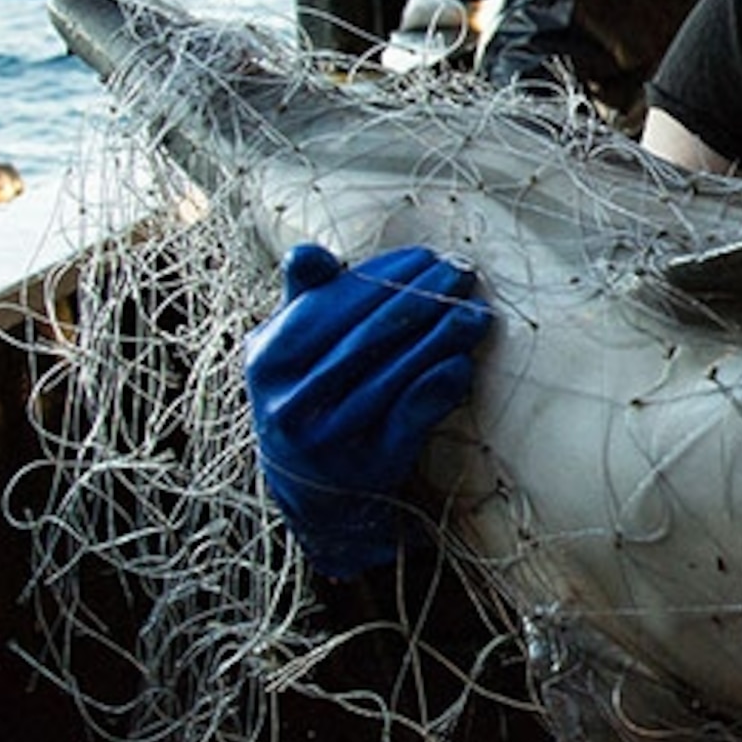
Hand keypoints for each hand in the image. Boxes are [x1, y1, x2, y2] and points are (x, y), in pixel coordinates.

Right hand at [243, 242, 492, 577]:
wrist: (313, 491)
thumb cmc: (309, 396)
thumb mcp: (289, 350)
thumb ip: (302, 299)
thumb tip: (307, 251)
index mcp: (267, 361)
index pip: (330, 305)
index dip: (383, 277)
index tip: (426, 256)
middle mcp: (290, 402)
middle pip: (365, 338)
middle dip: (421, 298)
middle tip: (462, 272)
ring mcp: (328, 439)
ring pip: (392, 375)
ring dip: (441, 337)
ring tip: (474, 312)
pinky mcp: (368, 467)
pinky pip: (411, 417)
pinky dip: (440, 385)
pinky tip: (462, 361)